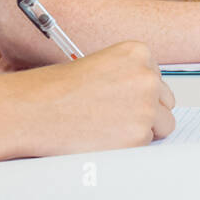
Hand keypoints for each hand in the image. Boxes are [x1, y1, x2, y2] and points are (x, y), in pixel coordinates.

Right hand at [4, 41, 175, 155]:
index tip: (119, 99)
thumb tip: (151, 100)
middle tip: (113, 117)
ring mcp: (146, 105)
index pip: (157, 79)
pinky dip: (127, 146)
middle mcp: (147, 76)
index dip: (137, 94)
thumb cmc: (56, 89)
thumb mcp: (100, 66)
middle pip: (165, 102)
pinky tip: (102, 137)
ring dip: (140, 130)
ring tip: (107, 127)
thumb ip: (128, 77)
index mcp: (138, 52)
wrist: (33, 109)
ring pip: (162, 126)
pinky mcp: (139, 134)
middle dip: (146, 112)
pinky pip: (145, 145)